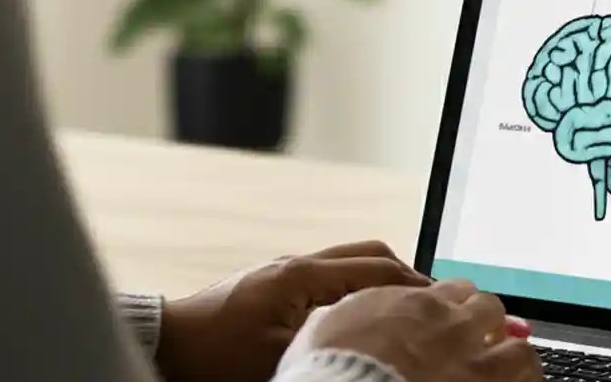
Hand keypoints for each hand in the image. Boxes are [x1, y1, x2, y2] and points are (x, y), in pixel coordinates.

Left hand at [154, 240, 429, 381]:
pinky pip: (328, 275)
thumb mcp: (280, 358)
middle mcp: (297, 263)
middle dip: (404, 273)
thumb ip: (331, 342)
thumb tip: (372, 340)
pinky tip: (359, 317)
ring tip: (402, 310)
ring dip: (378, 280)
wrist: (166, 345)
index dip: (415, 283)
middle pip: (369, 253)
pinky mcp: (274, 283)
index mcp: (303, 275)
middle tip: (431, 302)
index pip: (378, 267)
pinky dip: (354, 287)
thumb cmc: (215, 356)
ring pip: (348, 262)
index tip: (443, 300)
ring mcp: (284, 270)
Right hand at [279, 278, 542, 381]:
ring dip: (512, 352)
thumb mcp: (325, 327)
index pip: (448, 290)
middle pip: (486, 307)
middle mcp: (448, 321)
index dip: (453, 306)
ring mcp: (473, 355)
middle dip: (485, 323)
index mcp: (410, 303)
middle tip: (483, 340)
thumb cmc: (325, 368)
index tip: (452, 319)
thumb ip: (351, 313)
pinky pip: (524, 371)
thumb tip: (346, 316)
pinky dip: (525, 375)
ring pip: (515, 343)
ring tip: (509, 367)